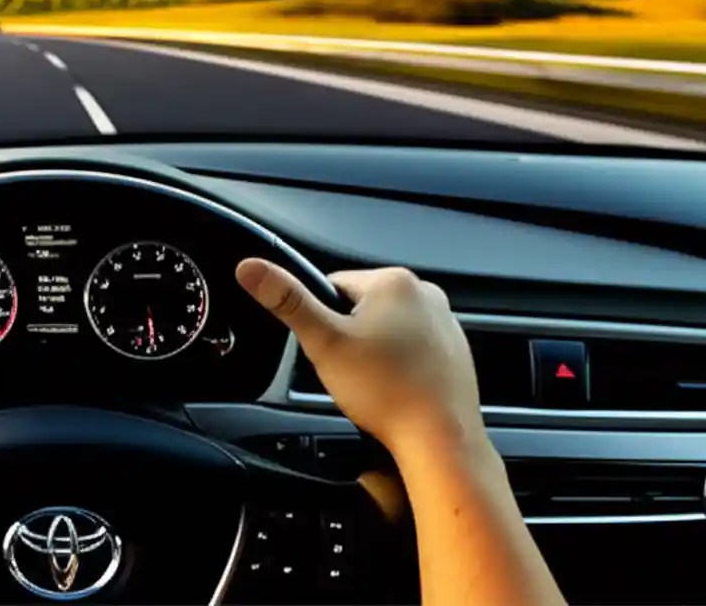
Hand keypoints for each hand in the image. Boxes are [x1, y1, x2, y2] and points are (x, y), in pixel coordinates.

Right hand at [236, 260, 482, 454]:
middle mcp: (425, 294)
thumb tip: (250, 268)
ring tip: (376, 383)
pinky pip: (413, 350)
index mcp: (393, 281)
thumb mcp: (324, 343)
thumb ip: (288, 302)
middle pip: (361, 308)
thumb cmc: (386, 391)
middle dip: (350, 338)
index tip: (332, 349)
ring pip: (387, 330)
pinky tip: (397, 389)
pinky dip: (400, 367)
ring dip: (375, 353)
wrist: (439, 438)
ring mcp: (444, 322)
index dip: (322, 321)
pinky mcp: (454, 350)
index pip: (333, 286)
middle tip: (352, 370)